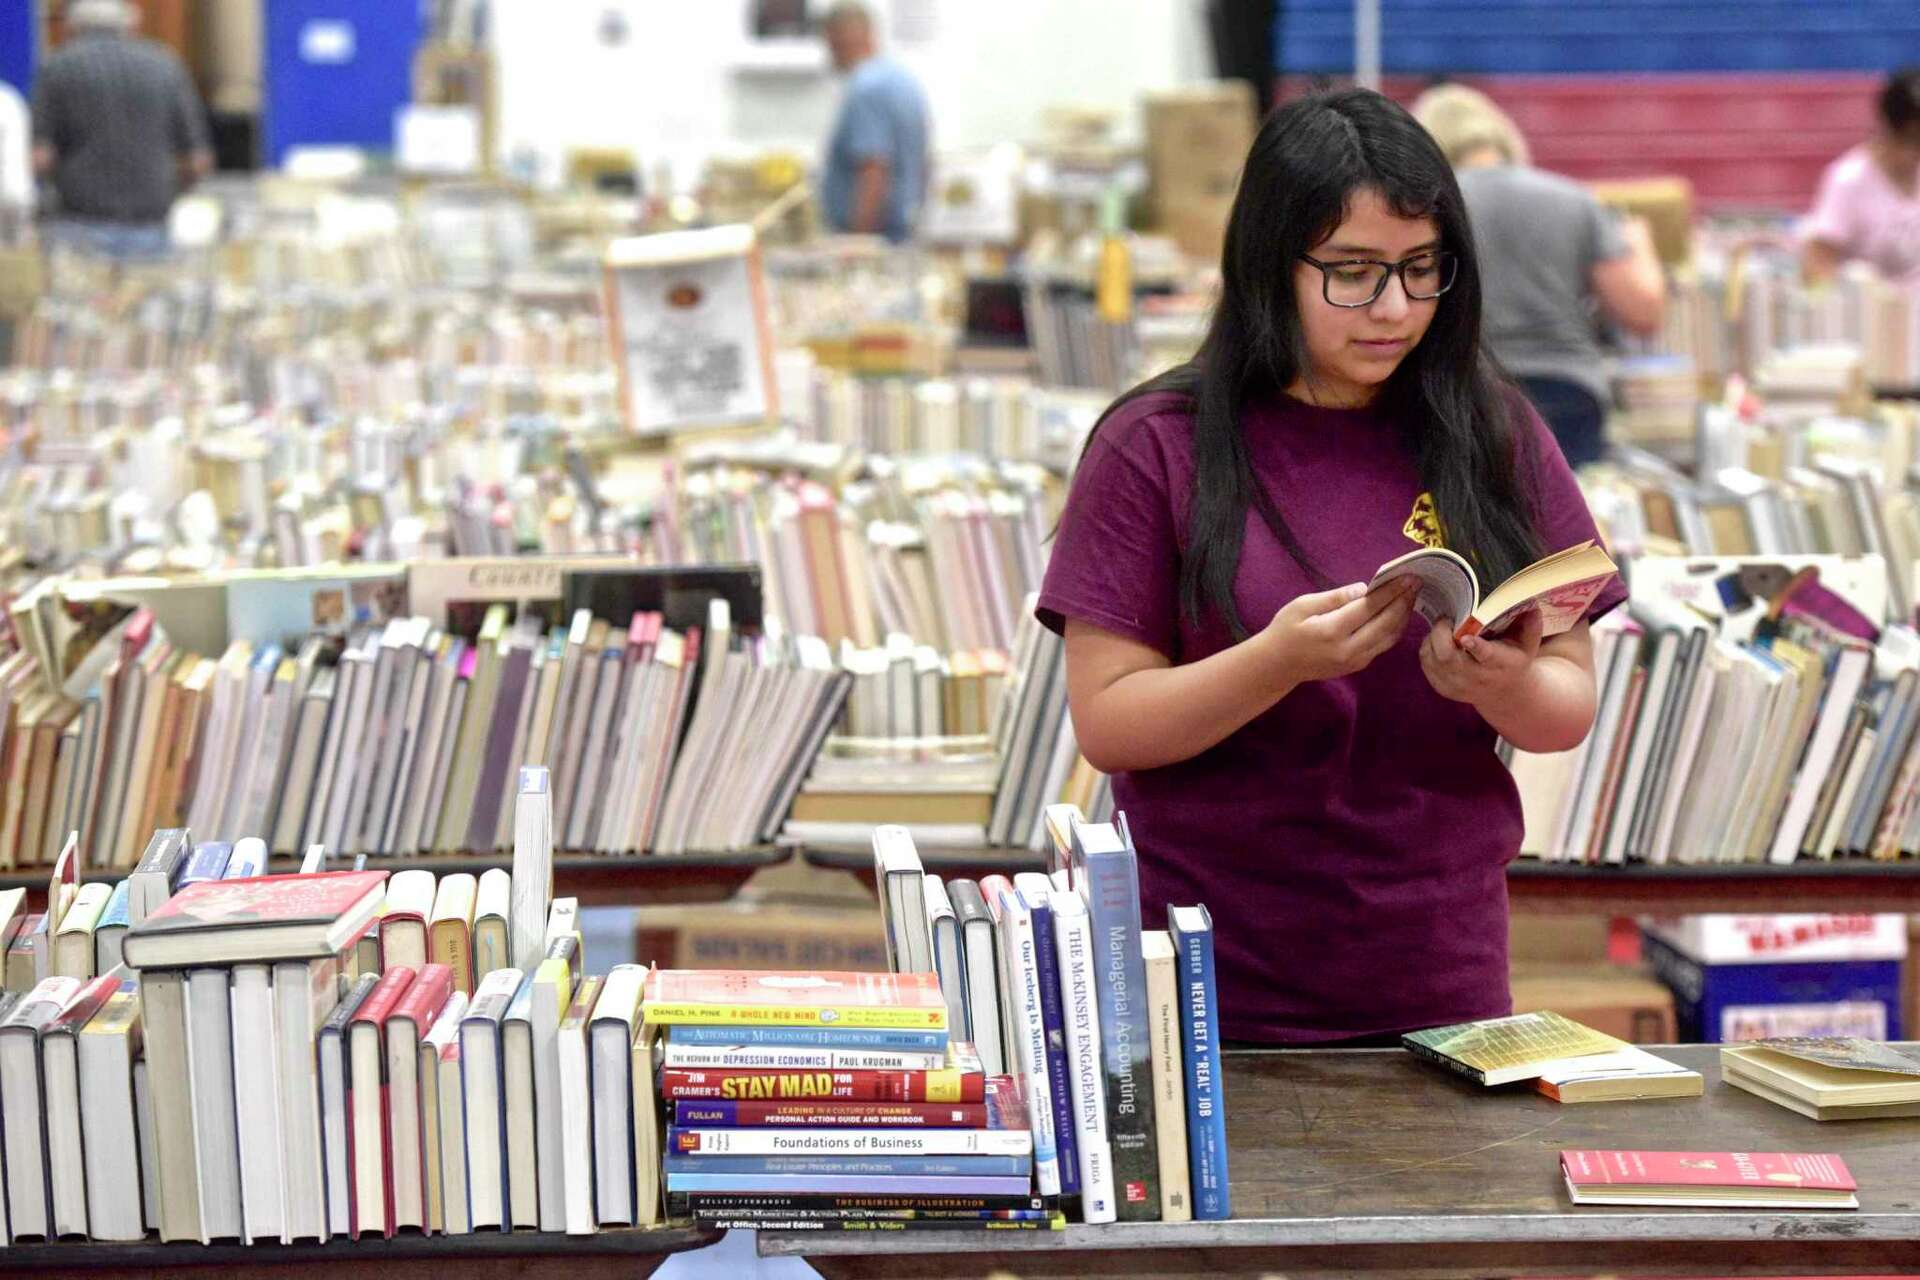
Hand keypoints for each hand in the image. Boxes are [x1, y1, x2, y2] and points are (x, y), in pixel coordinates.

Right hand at [1261, 578, 1418, 685]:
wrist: (1278, 665)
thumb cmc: (1286, 630)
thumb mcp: (1302, 605)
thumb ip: (1334, 598)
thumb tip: (1363, 588)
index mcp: (1332, 631)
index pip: (1369, 608)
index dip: (1391, 592)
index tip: (1407, 577)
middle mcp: (1349, 649)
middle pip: (1386, 623)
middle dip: (1403, 602)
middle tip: (1416, 583)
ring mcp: (1355, 660)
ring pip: (1389, 637)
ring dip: (1403, 616)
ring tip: (1411, 596)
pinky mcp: (1358, 665)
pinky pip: (1383, 645)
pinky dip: (1394, 628)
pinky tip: (1397, 614)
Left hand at [1419, 608, 1543, 707]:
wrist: (1504, 693)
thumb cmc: (1515, 659)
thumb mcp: (1528, 643)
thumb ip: (1530, 625)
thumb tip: (1531, 604)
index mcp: (1500, 663)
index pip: (1486, 655)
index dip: (1476, 647)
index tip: (1466, 637)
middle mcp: (1477, 677)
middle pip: (1448, 657)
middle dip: (1441, 633)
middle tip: (1446, 619)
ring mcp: (1457, 686)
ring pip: (1433, 660)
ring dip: (1432, 639)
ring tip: (1443, 628)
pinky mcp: (1443, 688)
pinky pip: (1426, 665)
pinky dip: (1427, 649)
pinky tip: (1437, 642)